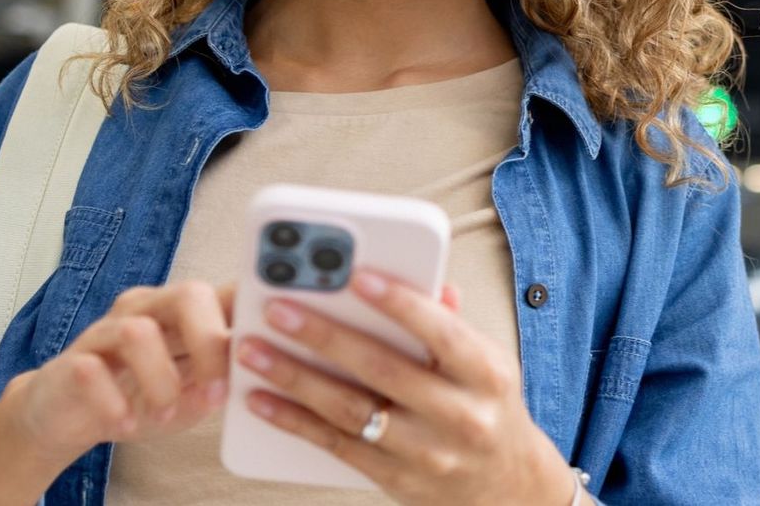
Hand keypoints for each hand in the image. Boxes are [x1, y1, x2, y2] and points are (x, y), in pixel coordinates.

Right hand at [0, 279, 236, 463]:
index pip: (223, 291)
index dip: (252, 303)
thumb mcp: (191, 392)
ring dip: (160, 381)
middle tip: (217, 392)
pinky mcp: (72, 361)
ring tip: (165, 417)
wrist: (68, 414)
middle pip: (187, 295)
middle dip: (209, 343)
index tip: (273, 331)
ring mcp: (106, 332)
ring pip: (138, 332)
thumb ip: (220, 380)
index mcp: (182, 313)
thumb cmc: (139, 397)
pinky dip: (113, 402)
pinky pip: (91, 370)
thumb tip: (251, 376)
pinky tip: (126, 424)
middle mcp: (146, 310)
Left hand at [236, 270, 573, 505]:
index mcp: (486, 373)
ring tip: (253, 350)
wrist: (505, 484)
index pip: (441, 332)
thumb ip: (449, 321)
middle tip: (278, 308)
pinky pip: (336, 446)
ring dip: (295, 378)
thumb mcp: (485, 359)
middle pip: (382, 370)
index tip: (357, 275)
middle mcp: (460, 415)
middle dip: (324, 335)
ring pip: (351, 410)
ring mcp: (426, 452)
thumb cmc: (485, 404)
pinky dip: (294, 421)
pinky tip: (261, 399)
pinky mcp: (395, 478)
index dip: (400, 302)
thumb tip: (425, 280)